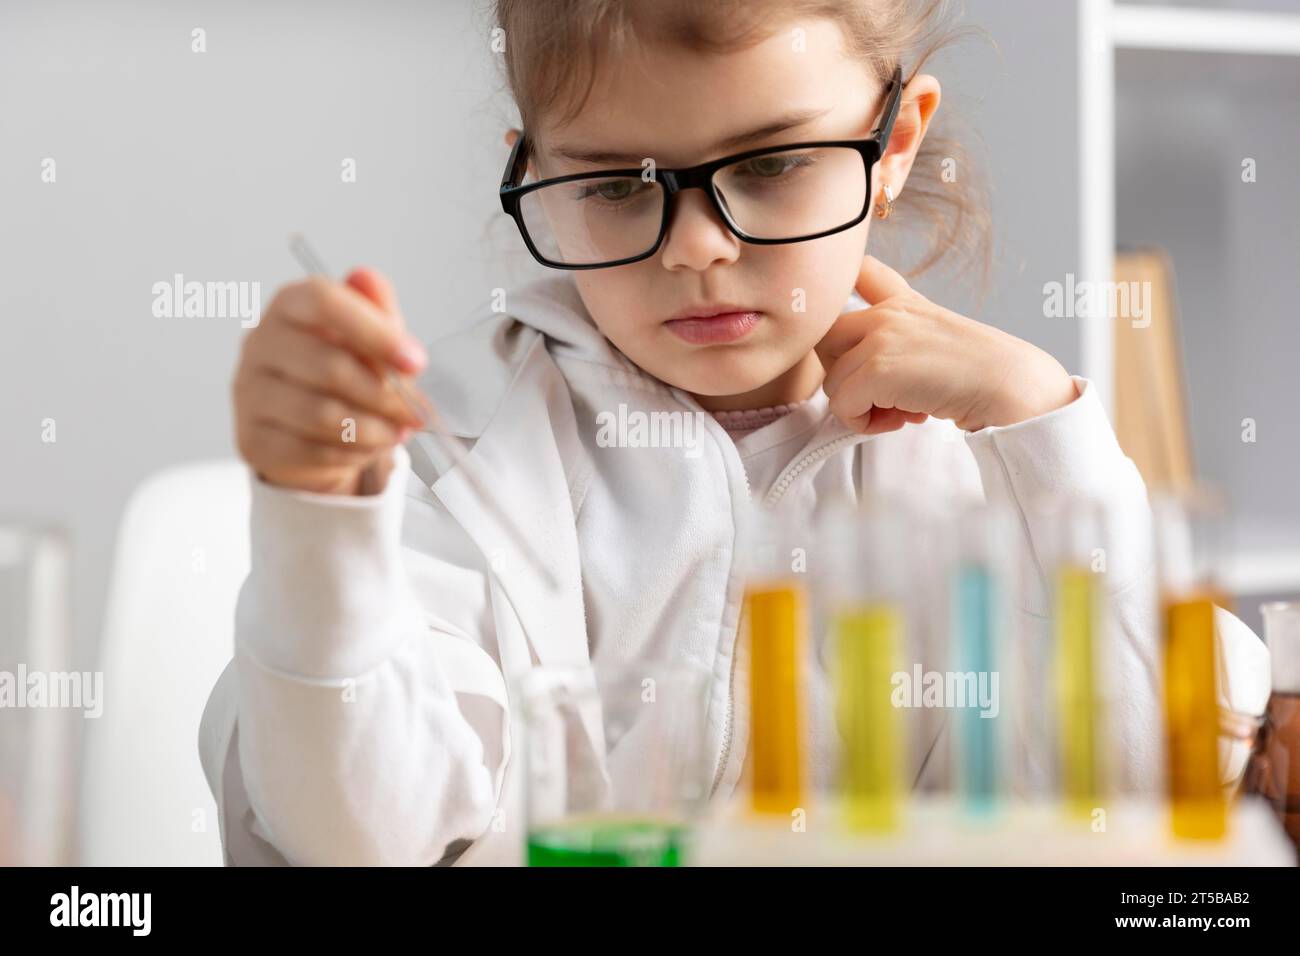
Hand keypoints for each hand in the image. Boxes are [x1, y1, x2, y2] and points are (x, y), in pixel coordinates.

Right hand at [232, 268, 427, 494]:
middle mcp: (260, 343)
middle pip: (327, 365)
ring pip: (319, 414)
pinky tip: (368, 448)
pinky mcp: (252, 438)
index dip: (374, 331)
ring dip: (371, 429)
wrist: (311, 426)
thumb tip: (367, 277)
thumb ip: (377, 312)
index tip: (415, 362)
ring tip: (396, 432)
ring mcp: (250, 392)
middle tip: (415, 412)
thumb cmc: (346, 370)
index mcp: (289, 305)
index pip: (323, 301)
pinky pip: (308, 450)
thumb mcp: (372, 337)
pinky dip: (349, 453)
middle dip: (383, 395)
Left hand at [814, 256, 1078, 434]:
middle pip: (825, 339)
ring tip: (899, 412)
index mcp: (904, 303)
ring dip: (859, 406)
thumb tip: (865, 375)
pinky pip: (842, 404)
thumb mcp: (938, 340)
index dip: (837, 287)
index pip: (859, 271)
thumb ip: (904, 340)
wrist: (1013, 386)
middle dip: (842, 374)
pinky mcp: (878, 369)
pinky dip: (863, 423)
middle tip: (881, 395)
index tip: (830, 305)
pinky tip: (900, 421)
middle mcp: (889, 313)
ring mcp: (882, 337)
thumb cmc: (983, 374)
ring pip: (833, 380)